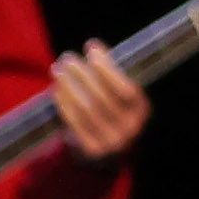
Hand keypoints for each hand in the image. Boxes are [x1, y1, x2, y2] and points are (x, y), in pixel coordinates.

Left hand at [53, 39, 149, 161]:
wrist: (107, 151)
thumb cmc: (111, 111)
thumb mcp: (118, 94)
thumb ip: (110, 74)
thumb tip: (94, 48)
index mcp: (142, 109)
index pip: (126, 87)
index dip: (107, 67)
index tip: (91, 47)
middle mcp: (131, 128)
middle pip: (102, 97)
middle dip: (82, 74)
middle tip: (67, 58)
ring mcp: (112, 142)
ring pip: (87, 109)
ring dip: (69, 86)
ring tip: (58, 70)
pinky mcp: (93, 150)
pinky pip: (75, 123)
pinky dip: (64, 104)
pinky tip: (56, 89)